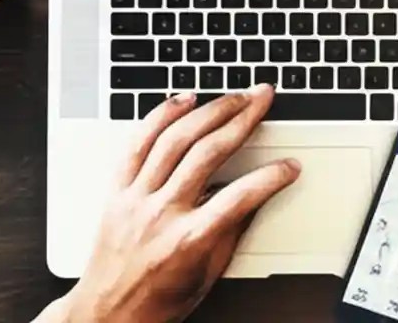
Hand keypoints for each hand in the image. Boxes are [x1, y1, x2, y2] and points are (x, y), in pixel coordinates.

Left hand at [35, 85, 299, 322]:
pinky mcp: (117, 190)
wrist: (107, 314)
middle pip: (208, 152)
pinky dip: (161, 116)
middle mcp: (161, 213)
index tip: (290, 166)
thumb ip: (233, 230)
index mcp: (189, 240)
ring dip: (209, 110)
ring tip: (233, 96)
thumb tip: (257, 197)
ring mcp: (136, 198)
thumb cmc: (158, 300)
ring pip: (174, 139)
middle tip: (263, 99)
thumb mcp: (209, 272)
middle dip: (242, 118)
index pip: (241, 197)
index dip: (272, 177)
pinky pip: (137, 143)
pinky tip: (183, 101)